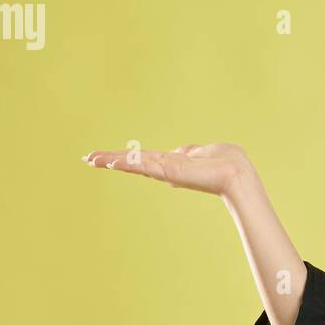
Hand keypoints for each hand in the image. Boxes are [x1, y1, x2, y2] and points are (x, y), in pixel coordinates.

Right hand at [82, 142, 251, 196]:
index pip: (142, 159)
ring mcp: (167, 170)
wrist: (237, 174)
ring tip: (93, 159)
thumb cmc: (227, 163)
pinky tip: (114, 162)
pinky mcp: (171, 171)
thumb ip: (190, 151)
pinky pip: (145, 165)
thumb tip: (182, 151)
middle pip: (133, 162)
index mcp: (172, 162)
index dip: (123, 157)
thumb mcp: (204, 151)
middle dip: (110, 160)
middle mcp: (166, 168)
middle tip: (87, 159)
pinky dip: (129, 163)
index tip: (104, 157)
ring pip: (135, 163)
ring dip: (114, 160)